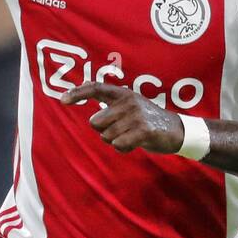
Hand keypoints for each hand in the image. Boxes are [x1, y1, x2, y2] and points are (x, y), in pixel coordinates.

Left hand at [59, 81, 184, 155]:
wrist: (175, 131)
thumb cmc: (146, 121)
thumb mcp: (129, 108)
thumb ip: (110, 107)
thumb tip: (90, 116)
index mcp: (123, 94)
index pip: (96, 88)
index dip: (78, 93)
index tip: (62, 100)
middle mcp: (128, 101)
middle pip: (95, 122)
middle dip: (104, 131)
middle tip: (122, 130)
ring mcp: (136, 116)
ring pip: (106, 136)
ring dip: (115, 141)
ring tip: (131, 136)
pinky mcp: (143, 131)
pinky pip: (118, 145)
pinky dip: (123, 149)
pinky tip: (134, 143)